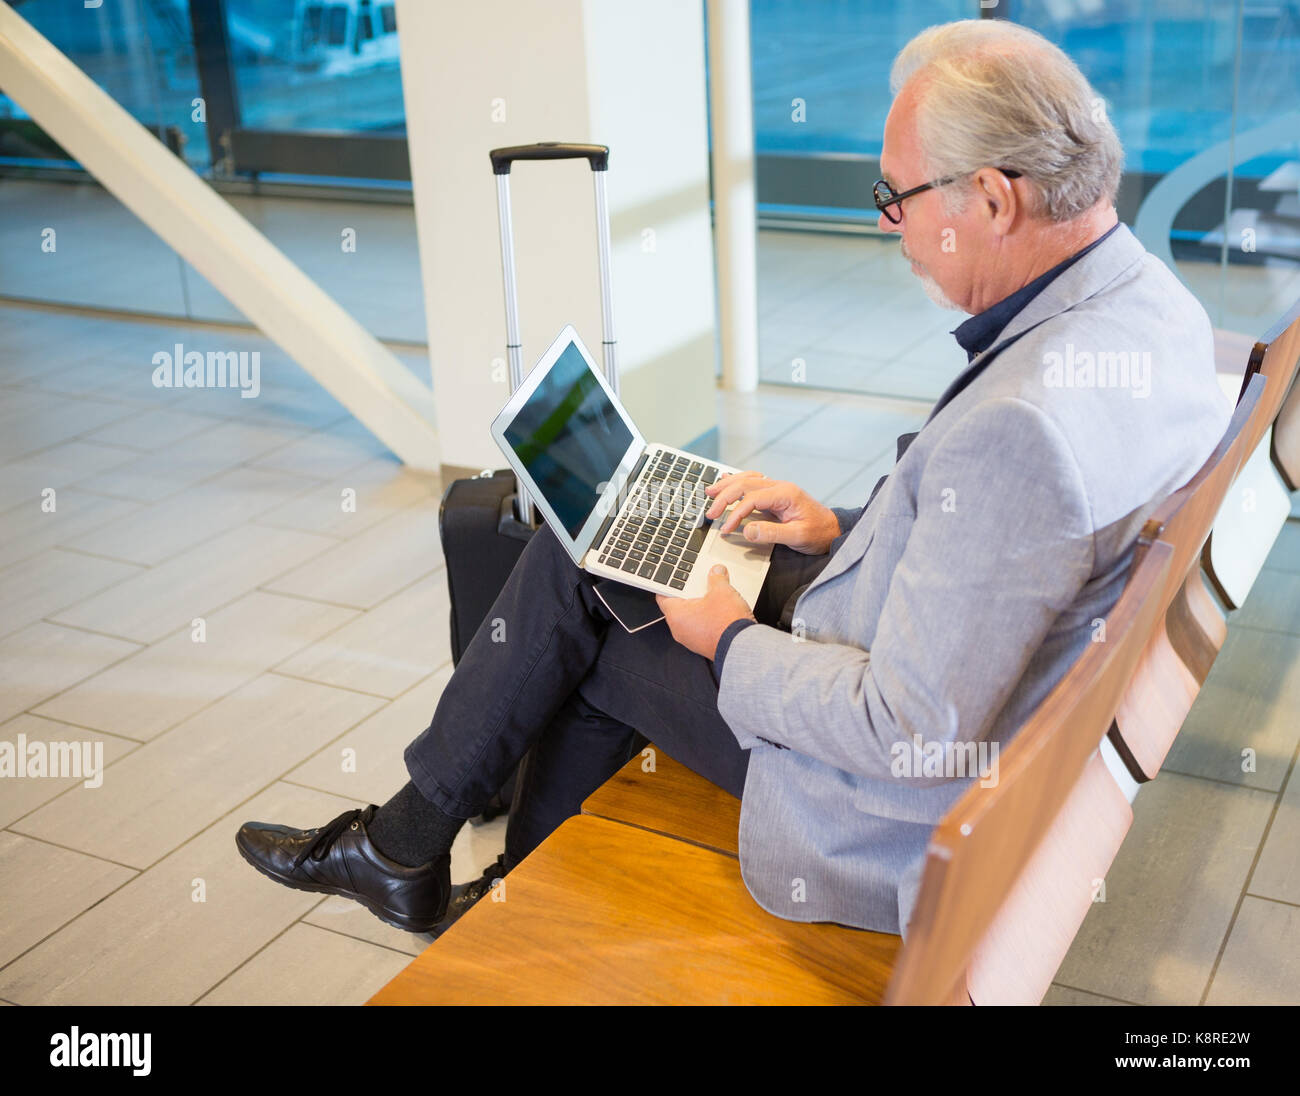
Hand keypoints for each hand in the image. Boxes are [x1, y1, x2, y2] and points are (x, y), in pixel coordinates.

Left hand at [656, 564, 753, 659]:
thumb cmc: (726, 625)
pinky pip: (701, 628)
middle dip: (690, 594)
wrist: (741, 647)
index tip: (676, 578)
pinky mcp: (703, 646)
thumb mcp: (722, 591)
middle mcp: (679, 630)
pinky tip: (720, 612)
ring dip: (700, 608)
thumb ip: (716, 578)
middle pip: (679, 606)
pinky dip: (707, 620)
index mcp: (676, 615)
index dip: (670, 584)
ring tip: (714, 597)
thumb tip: (716, 572)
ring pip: (691, 618)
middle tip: (701, 584)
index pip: (663, 596)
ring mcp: (691, 640)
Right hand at [704, 471, 840, 554]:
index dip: (735, 514)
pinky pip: (753, 483)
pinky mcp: (775, 495)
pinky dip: (737, 482)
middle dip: (724, 497)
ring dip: (727, 485)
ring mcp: (777, 489)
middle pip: (745, 485)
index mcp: (785, 494)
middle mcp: (780, 487)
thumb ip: (771, 533)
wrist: (833, 530)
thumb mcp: (797, 537)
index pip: (751, 498)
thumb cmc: (818, 533)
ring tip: (710, 491)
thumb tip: (747, 531)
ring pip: (747, 480)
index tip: (726, 529)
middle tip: (711, 512)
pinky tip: (726, 480)